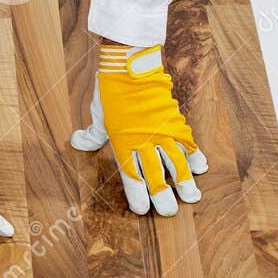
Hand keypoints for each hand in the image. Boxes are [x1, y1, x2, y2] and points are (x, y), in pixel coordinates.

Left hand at [69, 43, 207, 215]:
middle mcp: (144, 141)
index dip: (138, 195)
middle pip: (156, 176)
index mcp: (123, 143)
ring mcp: (162, 131)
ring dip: (185, 182)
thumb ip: (91, 135)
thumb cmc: (111, 92)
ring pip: (177, 163)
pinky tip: (201, 168)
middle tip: (170, 212)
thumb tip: (77, 143)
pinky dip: (195, 155)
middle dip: (164, 196)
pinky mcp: (175, 120)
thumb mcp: (98, 116)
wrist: (130, 66)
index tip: (143, 210)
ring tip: (192, 198)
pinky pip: (189, 142)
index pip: (132, 176)